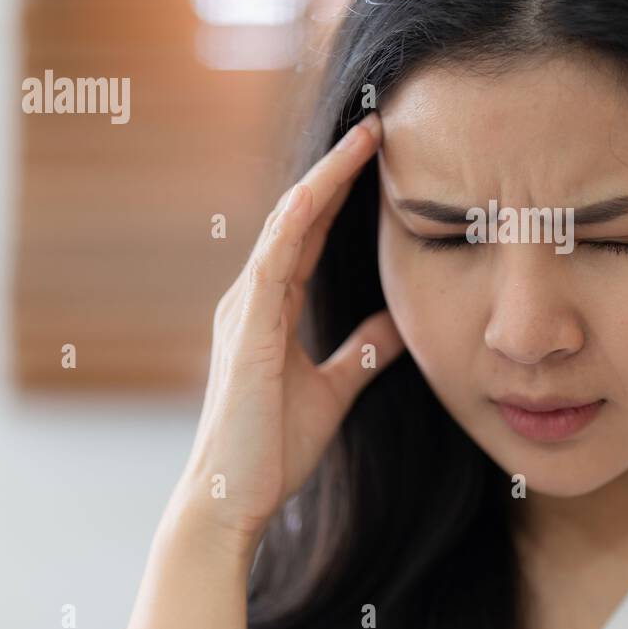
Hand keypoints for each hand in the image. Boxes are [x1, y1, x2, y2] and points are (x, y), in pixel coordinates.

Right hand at [173, 112, 404, 550]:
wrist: (232, 501)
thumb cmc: (272, 449)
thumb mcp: (333, 389)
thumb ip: (361, 352)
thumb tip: (396, 324)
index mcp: (271, 308)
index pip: (313, 234)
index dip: (343, 194)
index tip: (379, 157)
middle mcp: (253, 298)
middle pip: (302, 217)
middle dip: (338, 171)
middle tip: (377, 127)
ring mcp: (245, 310)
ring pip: (287, 227)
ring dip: (324, 181)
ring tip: (363, 141)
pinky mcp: (246, 332)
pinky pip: (271, 265)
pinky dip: (293, 225)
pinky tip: (315, 194)